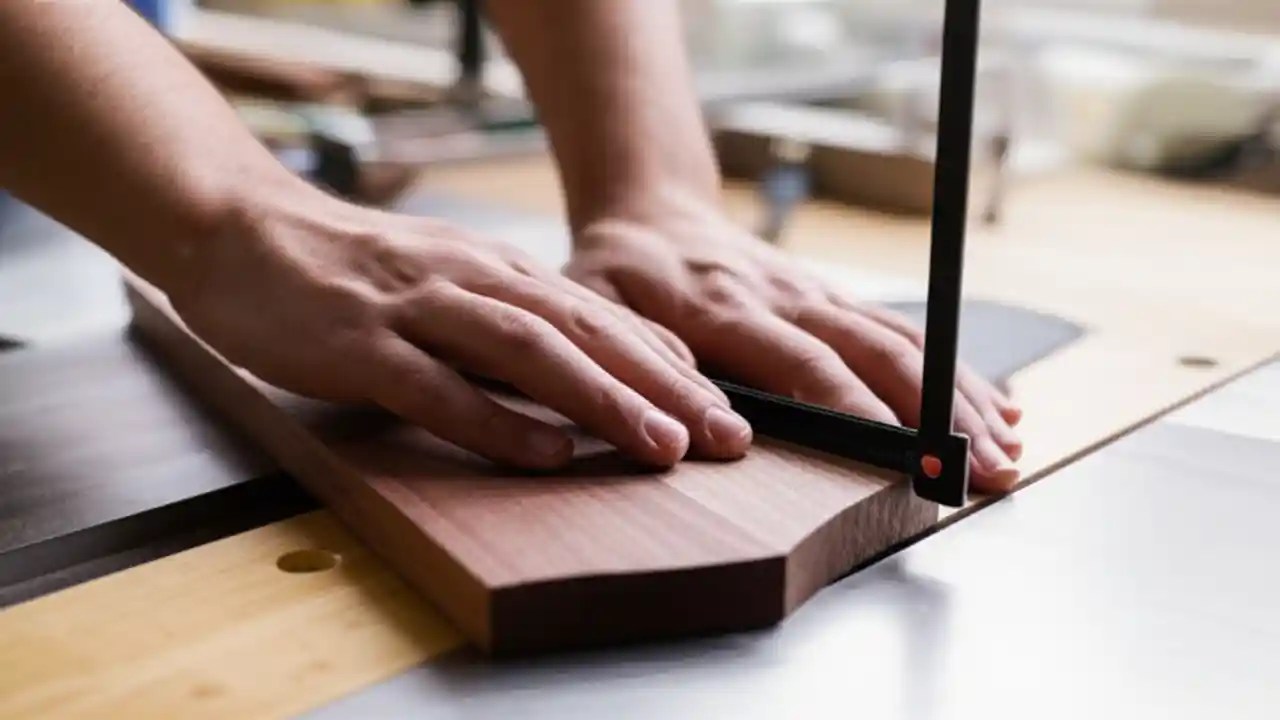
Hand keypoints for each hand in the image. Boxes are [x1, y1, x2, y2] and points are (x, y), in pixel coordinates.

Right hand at [166, 189, 752, 468]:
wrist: (243, 230)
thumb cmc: (356, 272)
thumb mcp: (454, 282)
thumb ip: (523, 318)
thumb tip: (611, 361)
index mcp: (498, 271)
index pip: (603, 317)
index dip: (670, 367)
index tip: (727, 411)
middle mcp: (472, 280)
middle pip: (585, 332)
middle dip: (663, 387)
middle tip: (726, 437)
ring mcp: (416, 308)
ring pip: (528, 352)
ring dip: (602, 400)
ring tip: (660, 447)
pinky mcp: (362, 342)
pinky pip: (439, 386)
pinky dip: (497, 422)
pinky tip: (547, 454)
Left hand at [565, 205, 1023, 491]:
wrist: (651, 211)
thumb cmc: (618, 272)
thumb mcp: (598, 309)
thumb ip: (637, 358)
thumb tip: (702, 425)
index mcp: (727, 307)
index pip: (804, 362)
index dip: (856, 410)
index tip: (901, 457)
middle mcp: (786, 297)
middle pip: (878, 351)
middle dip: (940, 412)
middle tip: (986, 467)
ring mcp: (818, 295)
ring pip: (904, 340)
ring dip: (962, 394)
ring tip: (1010, 448)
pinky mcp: (834, 299)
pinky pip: (904, 332)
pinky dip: (954, 369)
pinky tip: (998, 403)